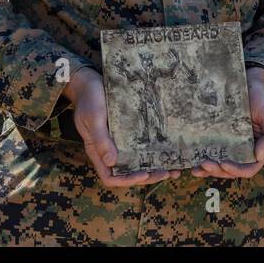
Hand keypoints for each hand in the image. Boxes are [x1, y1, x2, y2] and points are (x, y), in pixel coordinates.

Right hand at [63, 66, 180, 187]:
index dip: (127, 180)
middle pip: (128, 172)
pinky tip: (169, 149)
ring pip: (138, 161)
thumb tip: (112, 162)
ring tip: (174, 168)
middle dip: (148, 176)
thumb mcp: (93, 118)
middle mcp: (110, 150)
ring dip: (155, 167)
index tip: (144, 174)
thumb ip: (101, 140)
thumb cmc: (89, 100)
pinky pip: (142, 145)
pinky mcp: (129, 131)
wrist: (90, 82)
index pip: (110, 177)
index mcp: (98, 152)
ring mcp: (120, 141)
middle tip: (167, 173)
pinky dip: (154, 150)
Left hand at [191, 67, 263, 179]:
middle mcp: (243, 150)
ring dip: (208, 169)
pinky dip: (202, 158)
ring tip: (197, 168)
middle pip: (231, 169)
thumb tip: (259, 156)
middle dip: (218, 170)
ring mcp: (230, 145)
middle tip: (205, 164)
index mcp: (258, 149)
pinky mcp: (219, 137)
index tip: (224, 163)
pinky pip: (211, 151)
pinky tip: (193, 162)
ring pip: (219, 164)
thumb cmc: (263, 100)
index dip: (236, 170)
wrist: (250, 84)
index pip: (248, 168)